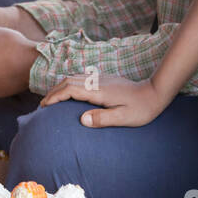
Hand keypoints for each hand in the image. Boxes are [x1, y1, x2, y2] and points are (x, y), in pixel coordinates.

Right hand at [40, 72, 168, 127]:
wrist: (154, 93)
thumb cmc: (141, 109)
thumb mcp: (123, 118)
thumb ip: (102, 119)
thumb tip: (82, 120)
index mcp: (98, 91)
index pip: (69, 90)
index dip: (54, 97)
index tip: (44, 107)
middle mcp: (96, 81)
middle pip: (67, 81)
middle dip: (53, 92)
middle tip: (42, 105)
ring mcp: (100, 78)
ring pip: (73, 78)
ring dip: (60, 87)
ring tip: (52, 100)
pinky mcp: (103, 79)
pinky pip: (80, 78)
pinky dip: (69, 84)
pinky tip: (69, 93)